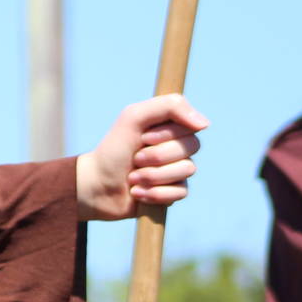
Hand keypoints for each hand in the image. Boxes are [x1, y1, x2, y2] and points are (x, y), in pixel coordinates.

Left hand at [75, 94, 207, 220]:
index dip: (167, 134)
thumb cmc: (113, 149)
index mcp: (169, 126)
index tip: (143, 137)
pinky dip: (155, 193)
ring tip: (133, 178)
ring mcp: (177, 170)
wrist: (96, 186)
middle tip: (135, 158)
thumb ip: (169, 107)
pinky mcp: (174, 192)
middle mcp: (176, 146)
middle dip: (157, 155)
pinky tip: (137, 193)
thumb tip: (205, 124)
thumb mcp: (133, 117)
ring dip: (153, 175)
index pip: (191, 126)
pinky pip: (181, 192)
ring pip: (187, 170)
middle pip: (191, 147)